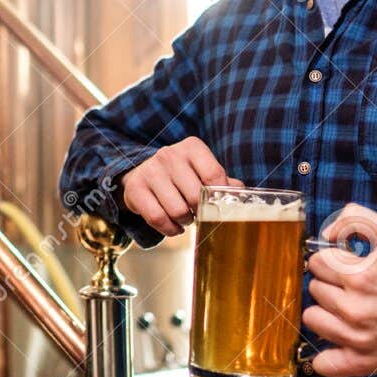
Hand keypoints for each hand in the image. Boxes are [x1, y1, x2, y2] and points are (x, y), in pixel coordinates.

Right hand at [120, 137, 239, 238]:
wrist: (143, 172)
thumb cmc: (182, 175)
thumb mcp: (202, 171)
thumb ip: (223, 182)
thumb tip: (240, 196)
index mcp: (192, 147)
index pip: (214, 174)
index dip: (219, 196)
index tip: (219, 205)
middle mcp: (169, 155)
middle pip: (196, 196)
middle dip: (201, 212)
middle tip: (200, 214)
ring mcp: (150, 171)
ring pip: (177, 210)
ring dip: (186, 221)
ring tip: (186, 218)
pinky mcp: (135, 188)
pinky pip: (158, 218)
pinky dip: (170, 229)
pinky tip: (174, 226)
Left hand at [303, 203, 376, 376]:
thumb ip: (356, 219)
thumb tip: (326, 233)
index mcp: (361, 277)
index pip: (318, 262)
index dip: (333, 260)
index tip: (349, 265)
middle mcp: (355, 309)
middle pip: (314, 288)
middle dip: (331, 283)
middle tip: (355, 287)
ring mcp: (356, 339)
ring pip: (312, 318)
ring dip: (326, 312)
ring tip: (349, 309)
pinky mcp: (361, 363)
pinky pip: (323, 364)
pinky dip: (327, 356)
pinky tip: (341, 341)